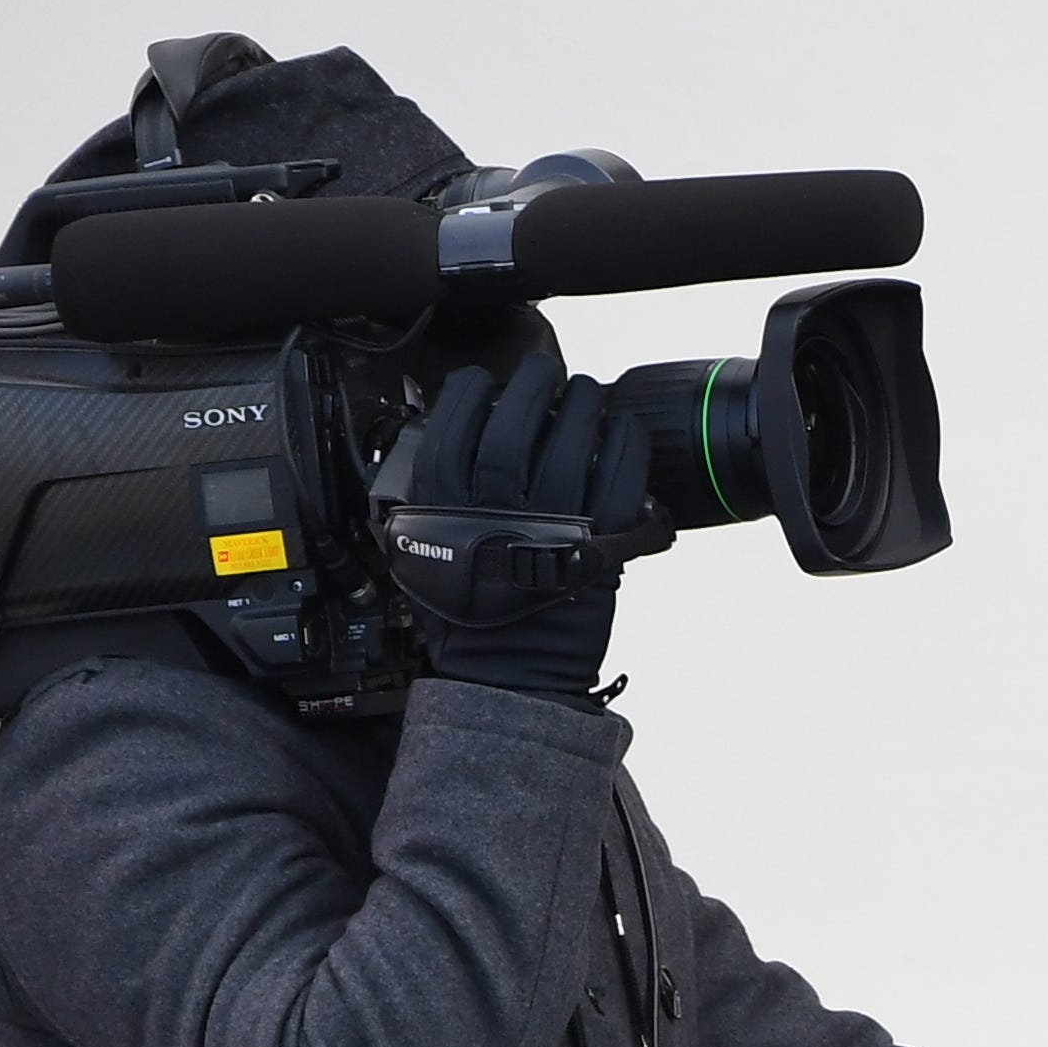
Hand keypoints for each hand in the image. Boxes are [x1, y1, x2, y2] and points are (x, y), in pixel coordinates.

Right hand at [375, 356, 650, 697]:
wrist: (510, 673)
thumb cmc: (471, 620)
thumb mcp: (422, 554)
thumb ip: (428, 501)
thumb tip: (448, 441)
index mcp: (444, 513)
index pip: (451, 431)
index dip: (467, 394)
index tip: (480, 381)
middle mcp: (496, 513)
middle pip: (513, 426)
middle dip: (532, 386)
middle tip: (545, 373)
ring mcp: (551, 525)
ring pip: (570, 443)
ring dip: (581, 405)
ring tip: (583, 393)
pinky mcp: (600, 542)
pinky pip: (619, 477)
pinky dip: (625, 445)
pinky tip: (621, 428)